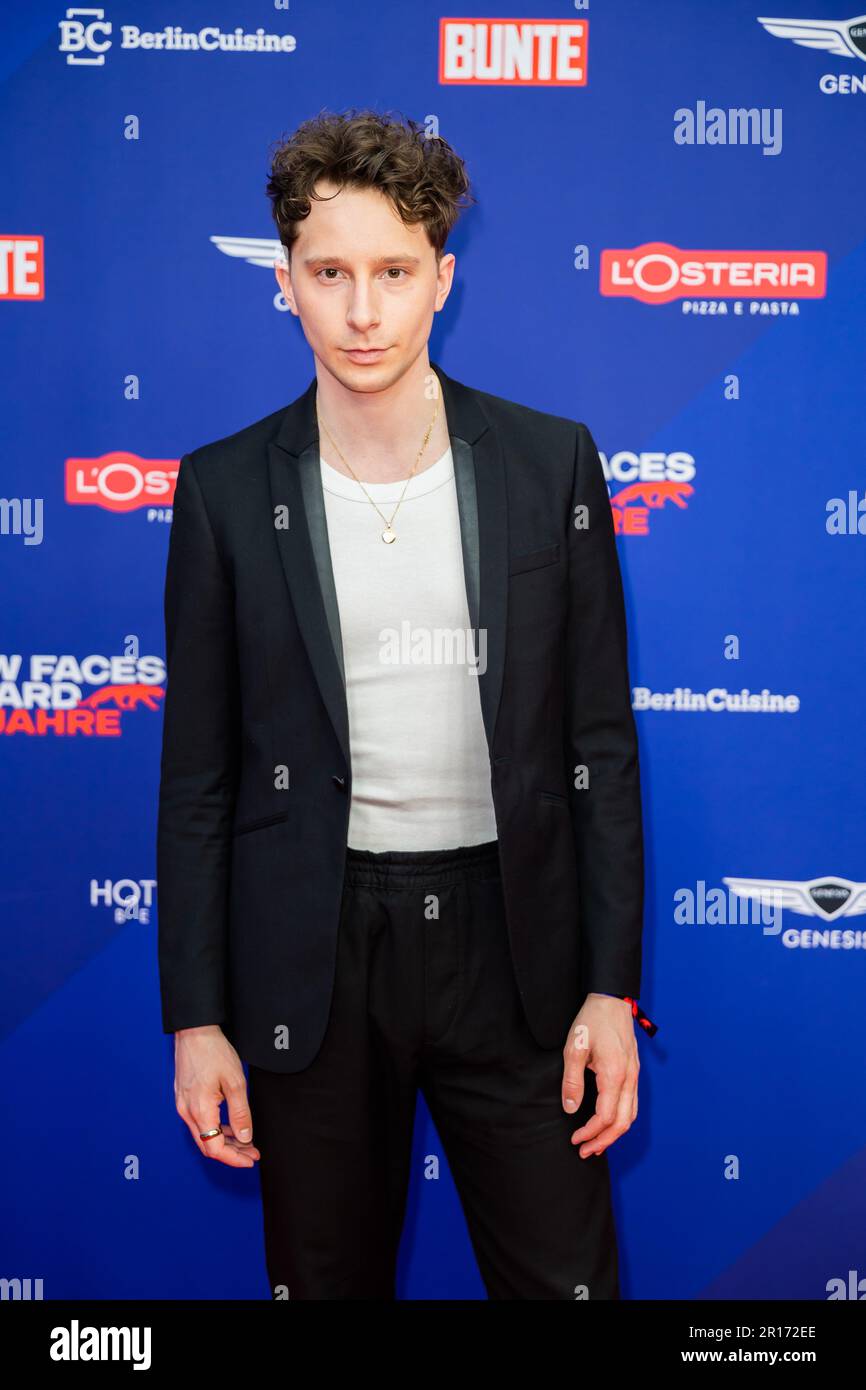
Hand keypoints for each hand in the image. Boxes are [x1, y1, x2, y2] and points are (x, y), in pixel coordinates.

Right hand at [174, 1025, 261, 1167]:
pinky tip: (230, 1127)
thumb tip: (245, 1137)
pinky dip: (215, 1129)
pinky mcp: (184, 1099)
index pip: (214, 1148)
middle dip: (231, 1152)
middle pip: (207, 1145)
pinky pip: (200, 1122)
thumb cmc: (214, 1052)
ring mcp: (183, 1105)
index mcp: (199, 1110)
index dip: (233, 1158)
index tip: (250, 1159)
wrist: (195, 1032)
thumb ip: (240, 1113)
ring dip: (224, 1141)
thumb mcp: (235, 1082)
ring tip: (245, 1142)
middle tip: (252, 1153)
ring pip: (203, 1135)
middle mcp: (187, 1112)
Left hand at [561, 994, 638, 1157]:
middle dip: (604, 1141)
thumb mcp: (574, 1048)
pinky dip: (621, 1120)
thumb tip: (570, 1108)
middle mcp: (629, 1078)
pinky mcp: (633, 1071)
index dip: (590, 1132)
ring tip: (596, 1143)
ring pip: (630, 1115)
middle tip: (585, 1151)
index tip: (575, 1139)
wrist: (610, 999)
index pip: (606, 1117)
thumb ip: (572, 1080)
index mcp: (614, 1074)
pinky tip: (608, 1123)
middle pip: (623, 1123)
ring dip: (614, 1133)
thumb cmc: (591, 1020)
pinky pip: (632, 1104)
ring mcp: (634, 1075)